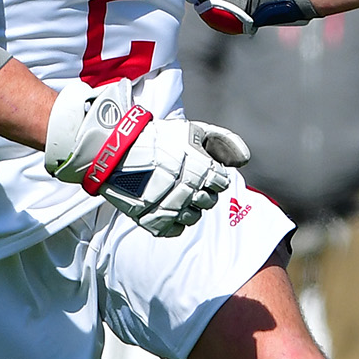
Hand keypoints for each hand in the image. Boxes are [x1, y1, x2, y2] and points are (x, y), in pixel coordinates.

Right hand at [44, 80, 250, 236]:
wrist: (113, 153)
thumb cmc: (156, 138)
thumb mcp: (193, 129)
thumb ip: (224, 142)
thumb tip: (244, 161)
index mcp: (202, 170)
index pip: (222, 183)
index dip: (212, 174)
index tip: (198, 167)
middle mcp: (191, 192)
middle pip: (210, 201)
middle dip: (201, 190)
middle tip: (183, 178)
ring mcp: (172, 209)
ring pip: (194, 217)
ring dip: (187, 206)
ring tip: (171, 191)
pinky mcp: (155, 222)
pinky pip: (176, 229)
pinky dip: (172, 219)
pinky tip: (163, 204)